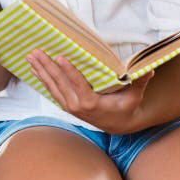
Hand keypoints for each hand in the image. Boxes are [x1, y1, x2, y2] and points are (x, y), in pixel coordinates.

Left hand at [27, 49, 153, 134]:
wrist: (118, 127)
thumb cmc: (126, 108)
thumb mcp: (134, 97)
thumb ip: (139, 83)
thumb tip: (149, 70)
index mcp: (92, 103)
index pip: (78, 84)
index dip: (69, 71)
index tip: (60, 57)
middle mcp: (77, 106)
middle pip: (59, 83)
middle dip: (47, 66)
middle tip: (36, 52)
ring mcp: (69, 106)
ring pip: (52, 86)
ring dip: (40, 70)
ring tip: (30, 56)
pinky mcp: (66, 105)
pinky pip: (51, 90)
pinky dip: (42, 79)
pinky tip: (34, 68)